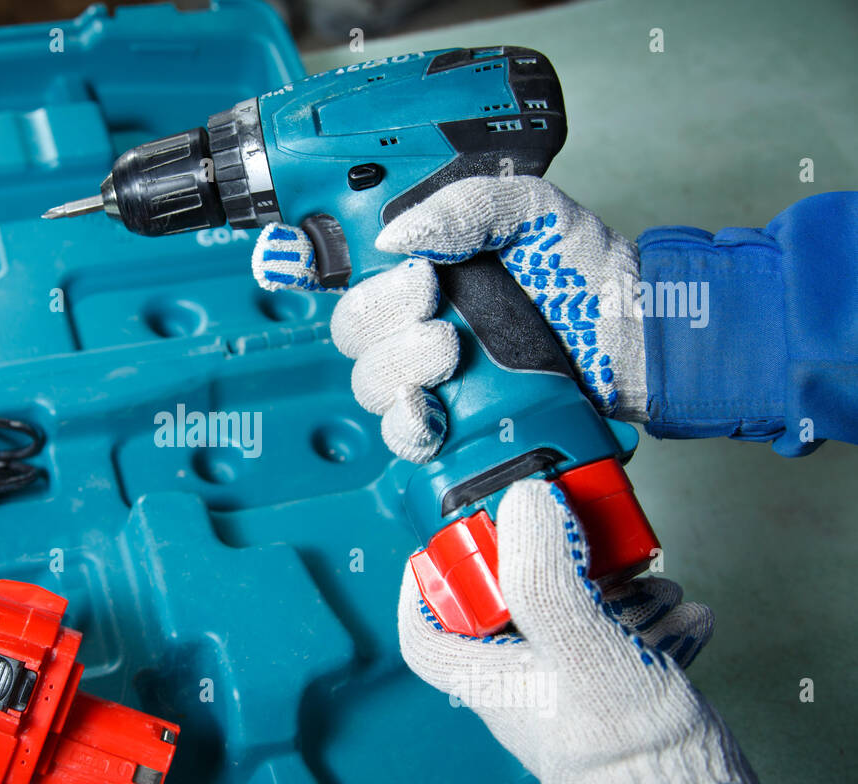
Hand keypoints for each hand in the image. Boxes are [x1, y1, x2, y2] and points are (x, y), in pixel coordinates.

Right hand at [251, 175, 646, 462]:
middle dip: (379, 312)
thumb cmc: (589, 270)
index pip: (341, 265)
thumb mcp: (532, 209)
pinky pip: (403, 433)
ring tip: (450, 348)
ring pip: (368, 379)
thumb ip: (466, 205)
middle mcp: (419, 319)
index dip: (299, 260)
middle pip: (349, 328)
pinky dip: (407, 424)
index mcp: (425, 263)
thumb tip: (395, 236)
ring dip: (397, 364)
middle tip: (429, 295)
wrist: (638, 336)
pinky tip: (428, 410)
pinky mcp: (457, 419)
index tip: (290, 253)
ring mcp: (435, 373)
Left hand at [397, 479, 756, 783]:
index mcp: (491, 675)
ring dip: (618, 589)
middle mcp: (526, 682)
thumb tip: (525, 506)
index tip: (444, 545)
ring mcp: (573, 689)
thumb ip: (545, 574)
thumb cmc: (622, 755)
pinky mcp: (620, 695)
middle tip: (578, 538)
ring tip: (649, 583)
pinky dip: (655, 620)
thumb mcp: (576, 645)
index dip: (424, 586)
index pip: (427, 631)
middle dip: (556, 563)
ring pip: (577, 618)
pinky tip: (682, 617)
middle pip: (516, 605)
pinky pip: (627, 640)